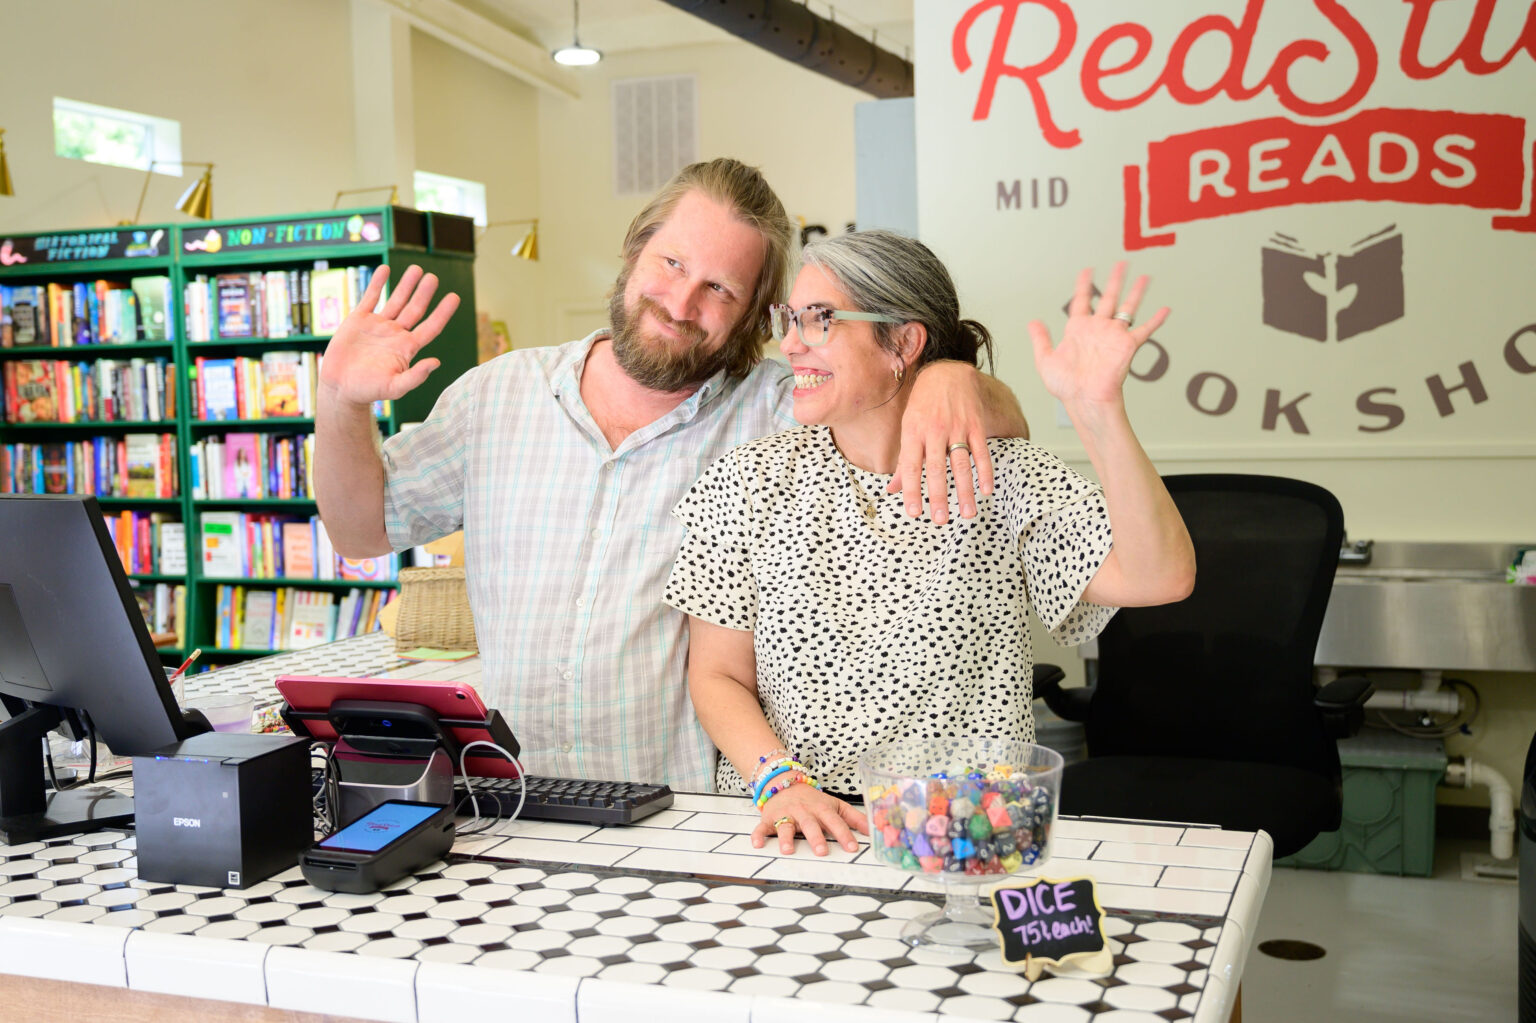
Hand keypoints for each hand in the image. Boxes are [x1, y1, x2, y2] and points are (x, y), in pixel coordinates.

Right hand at [318, 265, 459, 407]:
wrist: (339, 388)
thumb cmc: (368, 391)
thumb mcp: (395, 387)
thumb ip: (415, 377)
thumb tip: (436, 363)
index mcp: (407, 348)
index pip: (430, 327)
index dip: (443, 312)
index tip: (454, 297)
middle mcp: (396, 334)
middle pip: (415, 309)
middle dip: (424, 293)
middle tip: (433, 278)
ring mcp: (378, 325)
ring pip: (396, 300)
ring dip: (406, 285)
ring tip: (417, 269)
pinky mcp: (358, 320)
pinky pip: (370, 297)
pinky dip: (377, 283)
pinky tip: (385, 269)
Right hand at [752, 785, 866, 855]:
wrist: (784, 781)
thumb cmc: (812, 799)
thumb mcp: (835, 804)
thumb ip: (854, 818)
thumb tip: (874, 830)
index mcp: (822, 808)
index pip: (835, 821)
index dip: (844, 834)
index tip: (852, 847)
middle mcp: (804, 811)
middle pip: (810, 825)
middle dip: (816, 838)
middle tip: (822, 851)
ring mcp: (786, 814)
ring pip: (786, 826)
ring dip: (786, 838)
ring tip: (788, 850)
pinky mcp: (769, 818)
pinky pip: (762, 827)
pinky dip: (758, 835)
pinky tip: (757, 844)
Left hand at [886, 360, 994, 523]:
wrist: (947, 373)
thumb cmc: (922, 405)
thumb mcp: (907, 428)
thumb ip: (904, 461)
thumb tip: (891, 489)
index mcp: (913, 433)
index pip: (910, 466)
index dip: (911, 490)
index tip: (914, 512)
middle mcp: (934, 431)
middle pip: (936, 469)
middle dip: (938, 496)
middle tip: (940, 520)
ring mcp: (956, 428)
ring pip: (960, 464)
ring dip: (965, 491)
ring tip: (967, 514)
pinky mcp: (975, 425)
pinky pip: (981, 452)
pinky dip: (984, 471)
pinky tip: (986, 490)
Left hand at [1028, 261, 1168, 409]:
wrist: (1084, 399)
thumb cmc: (1066, 386)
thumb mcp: (1045, 360)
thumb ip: (1041, 339)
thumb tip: (1033, 322)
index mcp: (1078, 330)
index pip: (1081, 300)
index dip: (1083, 285)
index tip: (1087, 270)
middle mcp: (1097, 329)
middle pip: (1108, 297)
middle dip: (1114, 280)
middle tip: (1121, 264)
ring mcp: (1113, 336)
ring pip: (1128, 307)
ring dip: (1136, 292)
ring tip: (1145, 277)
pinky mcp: (1127, 345)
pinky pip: (1144, 330)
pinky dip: (1156, 320)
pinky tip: (1165, 309)